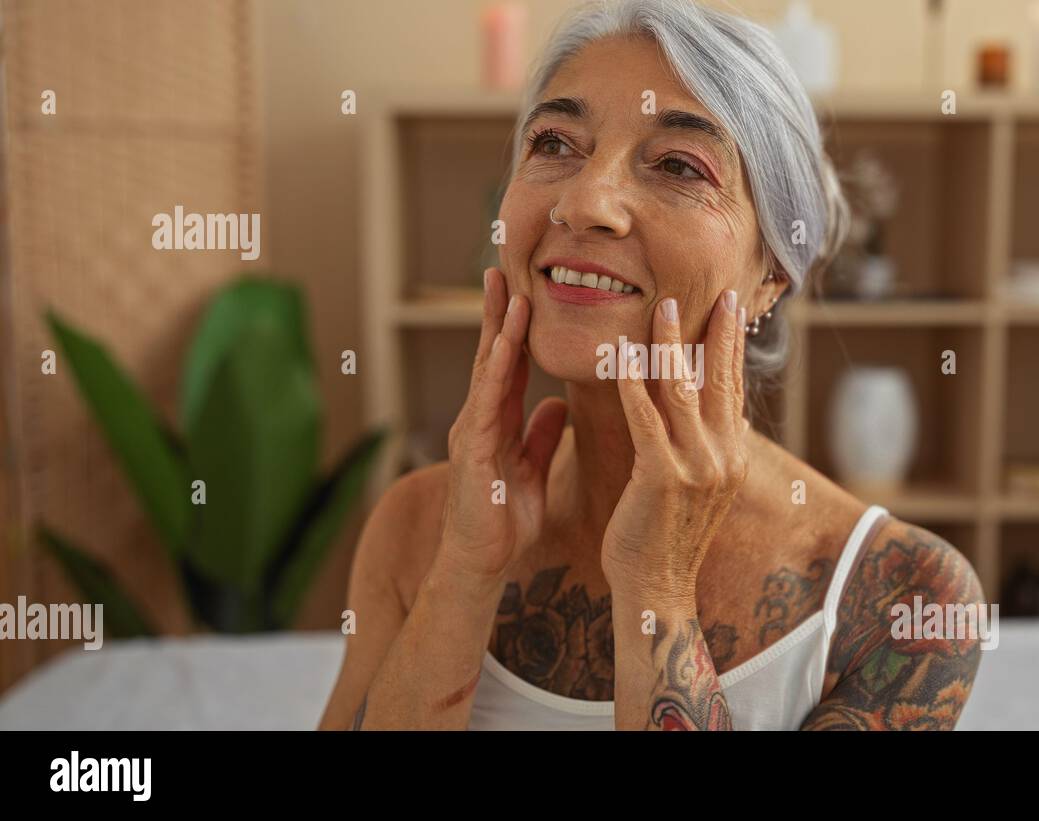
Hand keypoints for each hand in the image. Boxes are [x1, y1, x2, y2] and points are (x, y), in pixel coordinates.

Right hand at [435, 267, 567, 583]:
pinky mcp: (470, 449)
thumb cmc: (504, 520)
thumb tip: (558, 405)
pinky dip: (495, 369)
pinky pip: (486, 401)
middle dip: (498, 313)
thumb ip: (541, 435)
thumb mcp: (531, 468)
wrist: (482, 563)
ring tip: (508, 291)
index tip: (526, 290)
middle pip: (492, 356)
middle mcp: (480, 418)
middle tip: (502, 268)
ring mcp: (472, 431)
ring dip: (498, 329)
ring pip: (486, 370)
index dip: (518, 329)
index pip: (509, 365)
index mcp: (497, 421)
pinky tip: (504, 343)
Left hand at [600, 290, 748, 603]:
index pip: (734, 387)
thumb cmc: (665, 534)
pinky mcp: (663, 477)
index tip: (732, 306)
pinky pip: (647, 420)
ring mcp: (698, 468)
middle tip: (715, 290)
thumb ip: (704, 444)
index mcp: (732, 456)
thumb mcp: (697, 484)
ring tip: (664, 307)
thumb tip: (715, 409)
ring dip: (671, 345)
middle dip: (716, 331)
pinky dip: (635, 385)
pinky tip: (624, 356)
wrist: (657, 588)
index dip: (732, 345)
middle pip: (720, 379)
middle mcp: (724, 457)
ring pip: (683, 391)